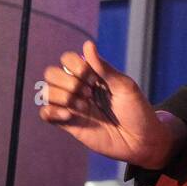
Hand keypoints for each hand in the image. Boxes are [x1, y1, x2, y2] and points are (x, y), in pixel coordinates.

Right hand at [37, 40, 184, 168]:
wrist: (140, 141)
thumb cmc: (137, 111)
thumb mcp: (124, 86)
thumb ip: (103, 68)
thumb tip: (88, 44)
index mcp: (93, 75)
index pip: (67, 59)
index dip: (76, 66)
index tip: (95, 80)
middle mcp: (79, 87)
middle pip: (51, 73)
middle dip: (67, 82)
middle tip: (90, 94)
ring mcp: (73, 106)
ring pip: (46, 92)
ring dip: (63, 97)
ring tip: (85, 107)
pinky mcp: (69, 124)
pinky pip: (46, 114)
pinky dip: (51, 111)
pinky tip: (69, 115)